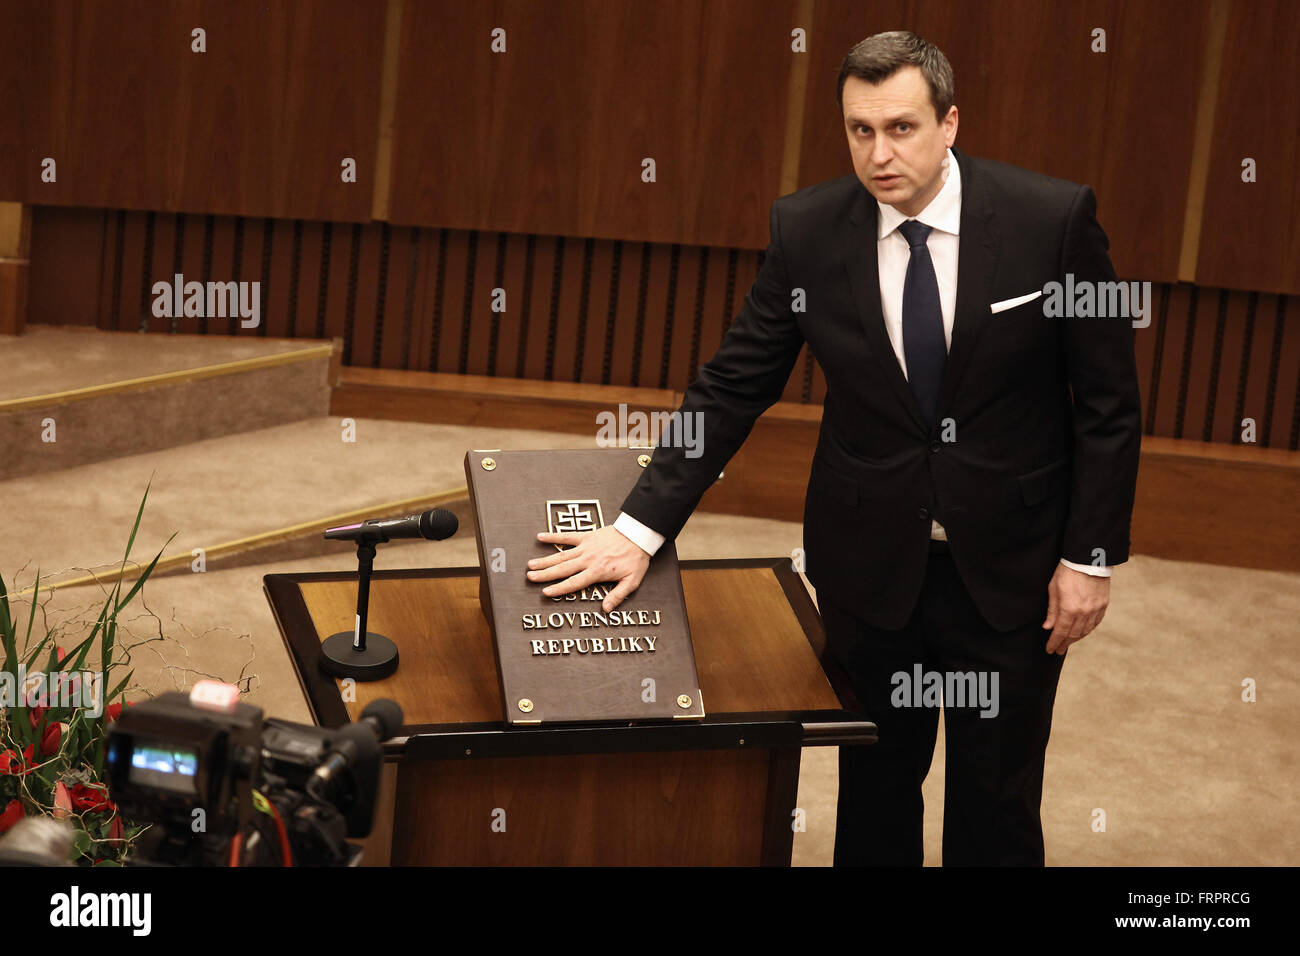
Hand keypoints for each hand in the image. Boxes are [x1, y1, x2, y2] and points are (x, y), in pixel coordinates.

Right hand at [526, 525, 650, 611]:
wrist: (639, 535)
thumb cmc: (636, 559)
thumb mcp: (631, 581)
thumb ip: (617, 596)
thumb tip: (606, 609)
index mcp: (597, 572)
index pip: (574, 583)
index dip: (559, 588)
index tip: (545, 592)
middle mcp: (588, 559)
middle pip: (562, 569)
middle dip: (545, 574)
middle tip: (530, 578)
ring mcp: (586, 547)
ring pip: (561, 555)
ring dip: (545, 560)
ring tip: (530, 565)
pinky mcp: (587, 536)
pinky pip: (568, 536)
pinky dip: (554, 536)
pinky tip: (540, 537)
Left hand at [1042, 563, 1109, 654]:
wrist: (1088, 560)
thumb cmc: (1067, 572)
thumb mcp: (1053, 589)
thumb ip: (1052, 610)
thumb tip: (1048, 627)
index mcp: (1069, 609)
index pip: (1060, 632)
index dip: (1054, 642)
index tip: (1050, 650)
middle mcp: (1083, 612)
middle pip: (1073, 634)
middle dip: (1064, 644)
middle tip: (1058, 650)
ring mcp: (1095, 609)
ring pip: (1085, 631)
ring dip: (1076, 639)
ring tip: (1068, 643)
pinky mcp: (1103, 605)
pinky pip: (1095, 623)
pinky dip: (1088, 630)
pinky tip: (1082, 633)